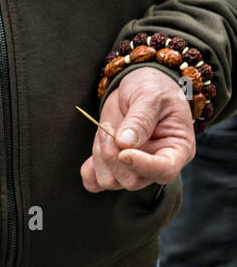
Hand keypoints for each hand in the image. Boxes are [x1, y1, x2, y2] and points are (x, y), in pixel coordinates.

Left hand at [80, 67, 195, 191]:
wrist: (136, 84)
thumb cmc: (153, 87)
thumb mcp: (150, 95)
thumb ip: (140, 119)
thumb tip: (125, 143)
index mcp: (178, 149)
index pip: (165, 171)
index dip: (143, 166)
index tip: (124, 152)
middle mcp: (157, 163)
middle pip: (132, 181)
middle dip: (113, 156)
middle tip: (108, 127)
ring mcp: (134, 167)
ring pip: (111, 182)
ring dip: (100, 157)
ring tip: (105, 129)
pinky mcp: (113, 165)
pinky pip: (95, 182)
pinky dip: (89, 170)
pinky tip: (97, 146)